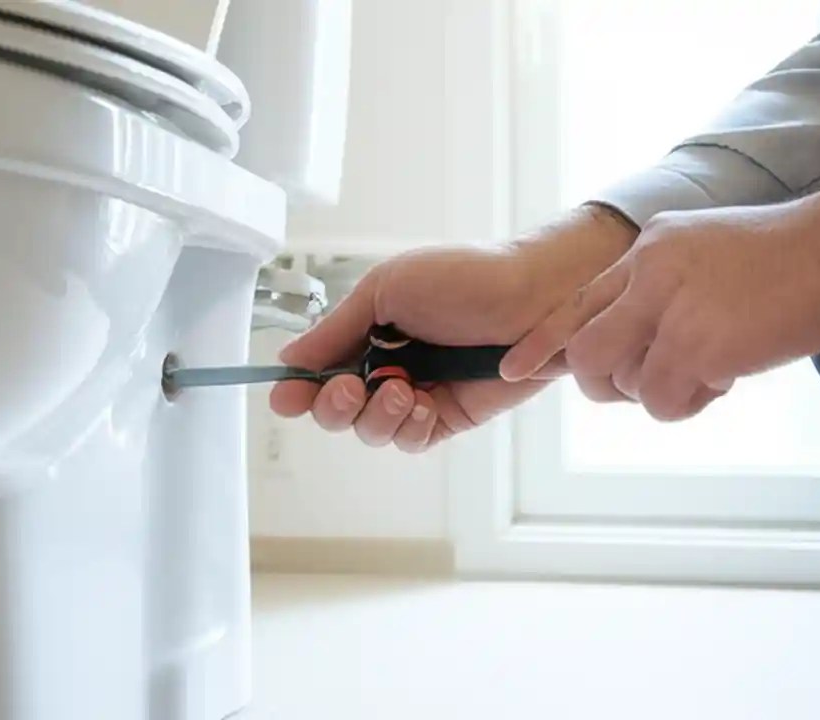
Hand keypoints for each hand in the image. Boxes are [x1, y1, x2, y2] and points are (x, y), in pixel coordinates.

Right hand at [269, 206, 634, 451]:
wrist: (532, 297)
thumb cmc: (463, 278)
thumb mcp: (386, 288)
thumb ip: (336, 328)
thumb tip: (289, 358)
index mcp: (366, 331)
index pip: (318, 370)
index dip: (298, 389)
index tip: (287, 398)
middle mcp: (386, 366)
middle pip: (336, 410)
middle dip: (334, 406)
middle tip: (352, 389)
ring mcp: (417, 395)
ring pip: (370, 431)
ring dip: (377, 417)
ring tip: (404, 391)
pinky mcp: (448, 418)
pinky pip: (410, 440)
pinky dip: (410, 428)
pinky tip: (427, 404)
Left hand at [499, 200, 819, 421]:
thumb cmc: (785, 259)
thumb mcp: (703, 254)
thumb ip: (661, 290)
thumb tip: (635, 343)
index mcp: (648, 251)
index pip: (577, 302)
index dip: (542, 342)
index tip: (513, 368)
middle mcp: (649, 274)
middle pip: (588, 352)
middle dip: (606, 382)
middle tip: (649, 381)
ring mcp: (672, 309)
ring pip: (627, 383)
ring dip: (664, 391)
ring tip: (711, 368)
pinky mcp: (698, 344)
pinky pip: (664, 401)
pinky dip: (691, 402)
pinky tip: (726, 377)